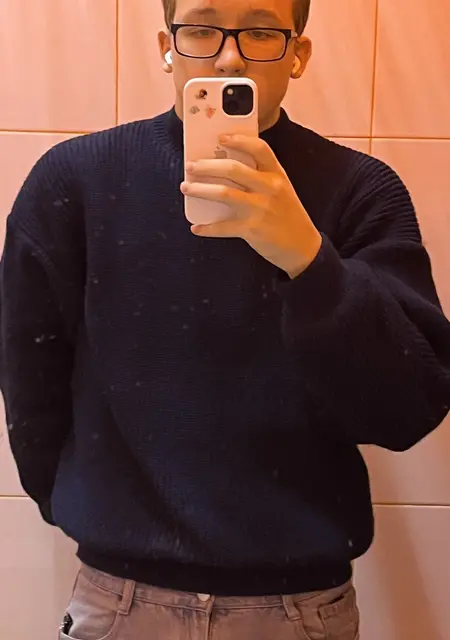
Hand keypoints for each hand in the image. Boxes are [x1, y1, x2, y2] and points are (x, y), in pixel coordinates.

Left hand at [180, 134, 321, 278]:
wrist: (303, 247)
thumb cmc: (287, 216)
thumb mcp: (281, 190)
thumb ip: (261, 178)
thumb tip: (224, 168)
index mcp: (277, 175)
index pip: (259, 148)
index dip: (239, 140)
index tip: (220, 137)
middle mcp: (269, 188)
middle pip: (233, 169)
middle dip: (207, 166)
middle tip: (191, 166)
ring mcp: (260, 209)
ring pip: (223, 193)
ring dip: (200, 189)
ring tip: (186, 187)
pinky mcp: (251, 229)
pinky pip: (222, 227)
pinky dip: (207, 228)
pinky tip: (196, 227)